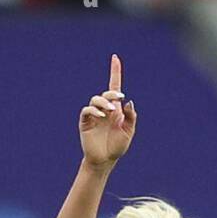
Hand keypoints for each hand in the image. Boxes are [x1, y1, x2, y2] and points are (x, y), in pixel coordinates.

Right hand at [80, 54, 135, 169]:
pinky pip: (87, 110)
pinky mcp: (85, 121)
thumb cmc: (117, 147)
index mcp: (116, 109)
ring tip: (110, 111)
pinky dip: (94, 111)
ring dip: (104, 102)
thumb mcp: (128, 132)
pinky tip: (101, 116)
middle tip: (118, 100)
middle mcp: (105, 109)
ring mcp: (94, 115)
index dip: (115, 72)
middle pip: (107, 92)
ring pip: (96, 99)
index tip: (115, 57)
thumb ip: (130, 117)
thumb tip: (128, 101)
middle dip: (112, 93)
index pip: (115, 86)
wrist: (105, 160)